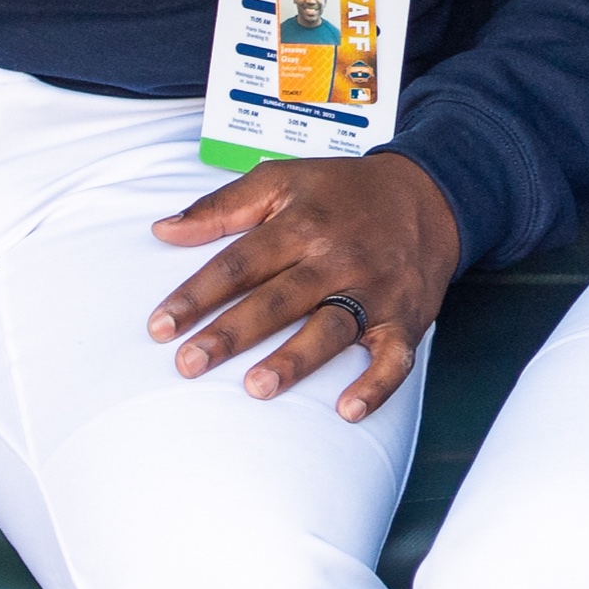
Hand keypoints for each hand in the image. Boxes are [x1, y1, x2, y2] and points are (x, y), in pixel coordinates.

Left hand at [149, 151, 460, 418]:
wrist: (429, 194)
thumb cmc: (343, 191)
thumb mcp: (282, 179)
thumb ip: (221, 205)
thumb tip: (163, 230)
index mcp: (302, 224)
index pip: (241, 262)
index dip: (198, 294)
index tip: (160, 326)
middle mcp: (337, 258)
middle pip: (278, 299)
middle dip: (232, 333)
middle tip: (189, 364)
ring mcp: (373, 291)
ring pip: (330, 329)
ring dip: (295, 359)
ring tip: (257, 387)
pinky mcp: (405, 319)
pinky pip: (394, 358)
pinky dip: (376, 385)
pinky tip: (348, 410)